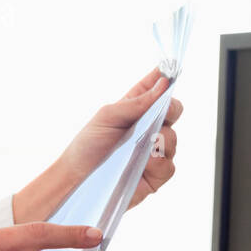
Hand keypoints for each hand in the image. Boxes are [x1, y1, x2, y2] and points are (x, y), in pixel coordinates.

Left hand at [13, 66, 182, 223]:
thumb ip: (136, 103)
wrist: (77, 177)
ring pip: (173, 139)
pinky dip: (158, 162)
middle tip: (161, 111)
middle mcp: (148, 128)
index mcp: (136, 109)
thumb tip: (162, 85)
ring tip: (143, 143)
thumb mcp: (107, 116)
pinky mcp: (155, 174)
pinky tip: (145, 162)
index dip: (165, 79)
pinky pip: (169, 166)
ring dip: (161, 139)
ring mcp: (154, 151)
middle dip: (170, 109)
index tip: (169, 72)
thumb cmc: (88, 145)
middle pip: (174, 111)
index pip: (157, 89)